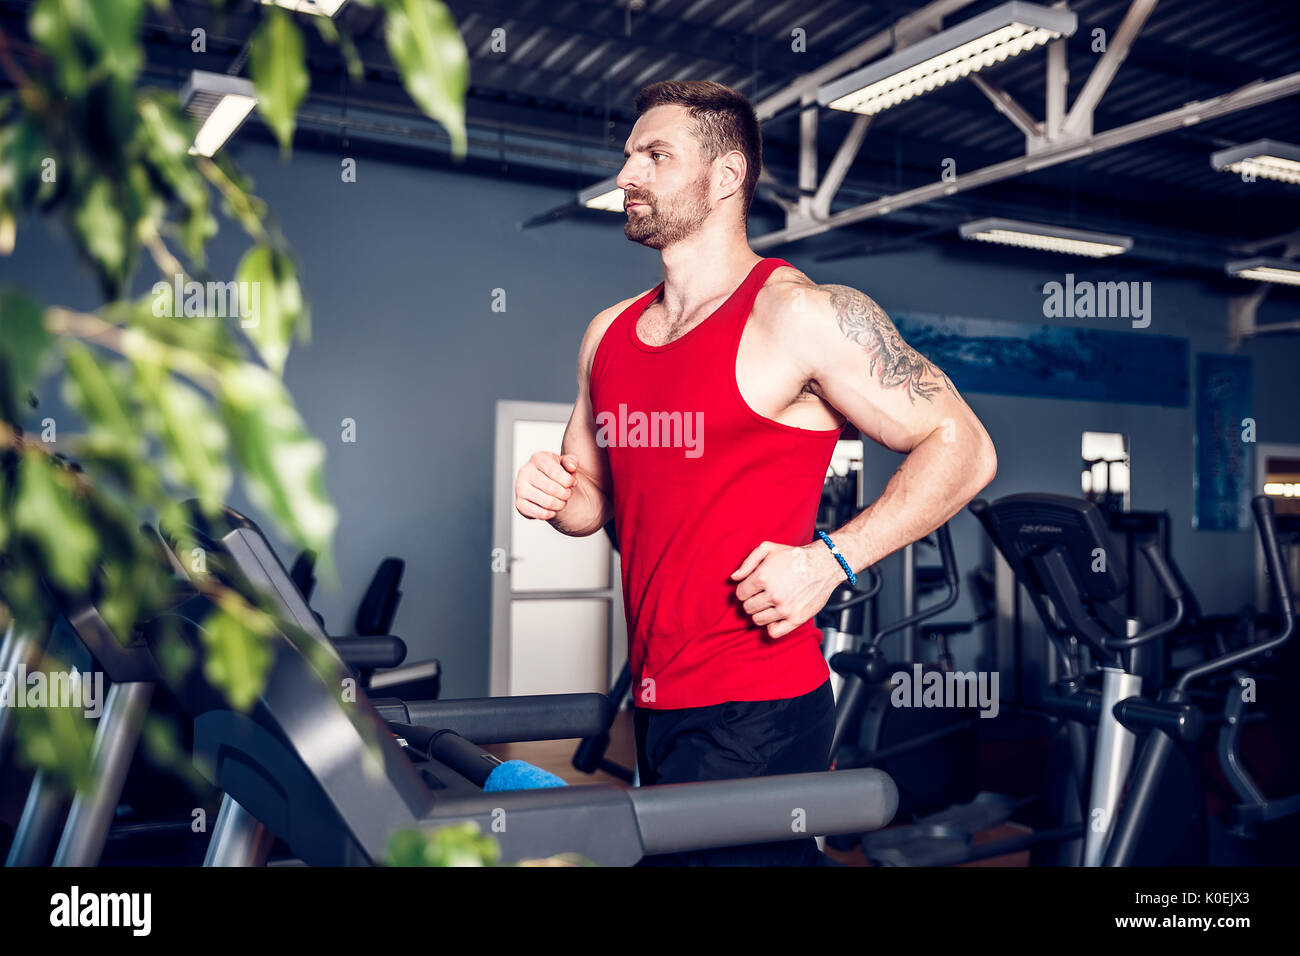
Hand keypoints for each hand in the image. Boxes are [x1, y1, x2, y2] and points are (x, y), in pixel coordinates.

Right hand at [515, 451, 577, 519]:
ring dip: (559, 505)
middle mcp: (525, 471)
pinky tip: (553, 510)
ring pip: (546, 502)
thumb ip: (571, 461)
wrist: (542, 483)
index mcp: (537, 458)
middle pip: (552, 488)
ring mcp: (520, 488)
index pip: (556, 472)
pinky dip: (549, 514)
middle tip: (568, 494)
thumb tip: (571, 466)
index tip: (573, 482)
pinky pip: (538, 513)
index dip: (569, 481)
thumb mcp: (565, 462)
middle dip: (566, 494)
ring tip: (562, 501)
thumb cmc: (555, 471)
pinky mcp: (519, 503)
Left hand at [731, 540, 845, 638]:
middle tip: (761, 596)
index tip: (752, 589)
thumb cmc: (795, 556)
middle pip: (748, 608)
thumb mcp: (768, 548)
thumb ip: (747, 562)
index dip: (745, 591)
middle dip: (751, 601)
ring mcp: (784, 608)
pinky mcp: (796, 618)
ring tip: (769, 604)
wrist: (824, 564)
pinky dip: (771, 627)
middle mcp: (773, 594)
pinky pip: (774, 632)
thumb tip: (734, 578)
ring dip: (760, 613)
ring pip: (757, 620)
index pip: (740, 594)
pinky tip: (775, 617)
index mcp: (763, 577)